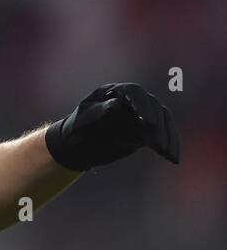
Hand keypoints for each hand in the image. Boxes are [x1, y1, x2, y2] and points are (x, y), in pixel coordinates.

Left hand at [46, 83, 180, 171]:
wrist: (78, 144)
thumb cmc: (78, 128)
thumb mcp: (83, 120)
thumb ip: (99, 112)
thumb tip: (116, 106)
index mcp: (113, 92)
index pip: (133, 92)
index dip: (142, 105)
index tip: (148, 122)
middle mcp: (131, 99)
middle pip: (152, 105)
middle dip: (158, 123)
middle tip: (157, 143)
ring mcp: (142, 112)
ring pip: (163, 119)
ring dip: (168, 136)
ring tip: (167, 154)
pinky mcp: (147, 128)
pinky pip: (164, 133)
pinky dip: (170, 144)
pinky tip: (172, 158)